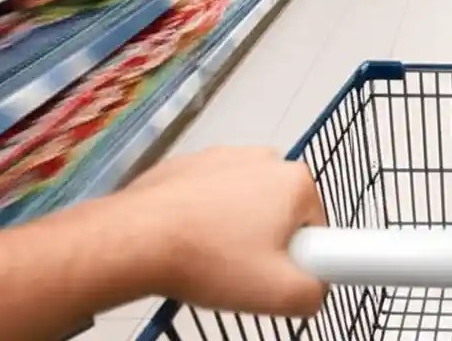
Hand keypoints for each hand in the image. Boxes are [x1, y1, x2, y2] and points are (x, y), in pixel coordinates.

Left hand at [106, 147, 327, 316]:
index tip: (272, 273)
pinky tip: (187, 242)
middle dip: (267, 243)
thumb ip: (317, 293)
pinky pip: (210, 197)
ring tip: (209, 259)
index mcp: (295, 181)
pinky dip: (203, 218)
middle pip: (282, 214)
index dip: (299, 258)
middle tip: (241, 271)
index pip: (318, 228)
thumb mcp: (280, 294)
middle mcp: (263, 159)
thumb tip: (316, 289)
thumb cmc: (206, 259)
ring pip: (245, 205)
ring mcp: (223, 157)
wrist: (133, 241)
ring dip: (234, 231)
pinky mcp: (189, 164)